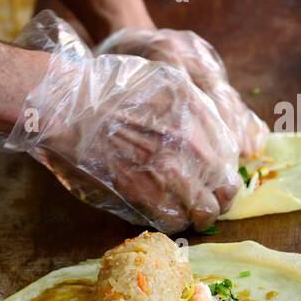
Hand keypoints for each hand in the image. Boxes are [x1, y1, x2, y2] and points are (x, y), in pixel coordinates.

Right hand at [0, 12, 242, 232]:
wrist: (69, 104)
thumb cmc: (109, 87)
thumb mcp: (164, 79)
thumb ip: (193, 105)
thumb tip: (211, 135)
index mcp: (197, 110)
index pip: (231, 154)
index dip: (224, 170)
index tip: (215, 176)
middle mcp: (191, 142)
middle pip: (225, 188)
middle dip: (218, 197)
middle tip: (207, 200)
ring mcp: (169, 170)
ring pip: (204, 211)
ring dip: (198, 215)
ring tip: (189, 214)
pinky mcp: (144, 193)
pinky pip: (172, 220)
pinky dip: (171, 221)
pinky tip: (163, 213)